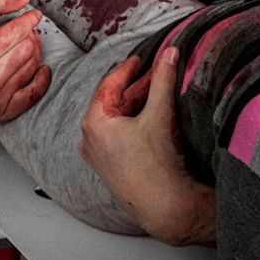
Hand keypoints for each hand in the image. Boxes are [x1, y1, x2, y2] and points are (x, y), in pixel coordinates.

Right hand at [0, 0, 50, 121]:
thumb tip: (24, 0)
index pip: (18, 31)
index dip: (29, 20)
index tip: (33, 15)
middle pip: (28, 48)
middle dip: (30, 35)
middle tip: (24, 31)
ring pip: (32, 67)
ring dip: (34, 53)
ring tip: (25, 45)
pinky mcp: (0, 112)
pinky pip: (33, 95)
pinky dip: (42, 80)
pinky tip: (41, 69)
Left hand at [81, 48, 215, 245]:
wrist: (163, 206)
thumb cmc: (155, 165)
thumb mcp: (158, 114)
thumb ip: (163, 80)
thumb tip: (169, 53)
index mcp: (94, 123)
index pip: (109, 85)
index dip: (128, 69)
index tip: (140, 59)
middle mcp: (90, 139)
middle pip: (113, 102)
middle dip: (136, 87)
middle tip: (156, 73)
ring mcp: (99, 155)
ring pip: (117, 119)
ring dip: (137, 104)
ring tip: (158, 93)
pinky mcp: (110, 167)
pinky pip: (119, 135)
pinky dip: (134, 122)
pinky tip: (152, 117)